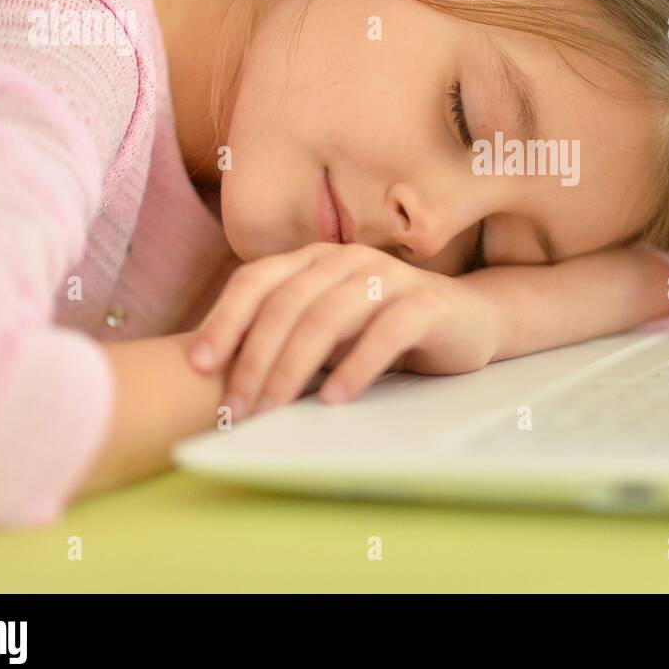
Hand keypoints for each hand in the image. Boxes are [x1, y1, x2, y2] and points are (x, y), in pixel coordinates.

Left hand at [186, 242, 503, 415]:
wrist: (469, 320)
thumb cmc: (386, 328)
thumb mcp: (329, 329)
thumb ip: (287, 337)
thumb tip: (221, 380)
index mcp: (315, 259)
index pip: (256, 280)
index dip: (223, 320)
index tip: (199, 365)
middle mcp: (348, 259)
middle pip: (287, 304)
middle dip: (255, 360)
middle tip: (237, 408)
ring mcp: (389, 277)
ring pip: (329, 317)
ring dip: (295, 367)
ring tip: (274, 408)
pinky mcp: (426, 303)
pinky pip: (385, 332)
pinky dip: (356, 366)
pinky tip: (335, 397)